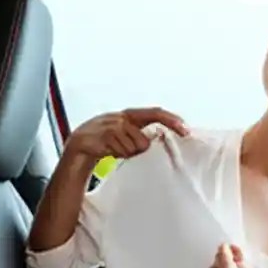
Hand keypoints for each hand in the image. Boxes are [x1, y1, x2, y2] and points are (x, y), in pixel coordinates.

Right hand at [66, 107, 188, 158]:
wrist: (81, 143)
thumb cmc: (108, 139)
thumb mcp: (127, 134)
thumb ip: (142, 134)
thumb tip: (161, 139)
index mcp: (131, 115)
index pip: (156, 113)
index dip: (172, 120)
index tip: (186, 130)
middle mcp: (124, 117)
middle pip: (146, 134)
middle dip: (148, 143)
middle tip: (143, 146)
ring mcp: (114, 125)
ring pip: (136, 146)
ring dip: (129, 152)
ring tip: (117, 149)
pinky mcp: (106, 135)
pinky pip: (123, 150)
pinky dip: (119, 154)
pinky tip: (109, 150)